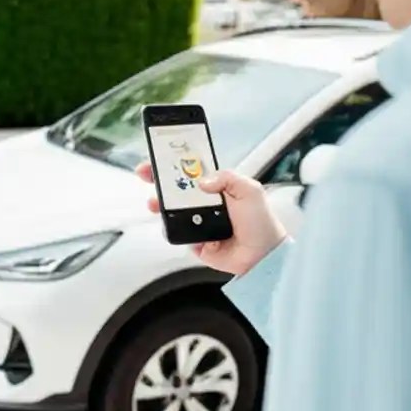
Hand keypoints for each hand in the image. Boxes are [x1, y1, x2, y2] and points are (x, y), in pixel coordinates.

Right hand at [137, 163, 286, 276]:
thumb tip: (202, 181)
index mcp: (217, 186)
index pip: (191, 170)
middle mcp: (205, 202)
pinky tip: (177, 223)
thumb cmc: (261, 223)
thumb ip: (227, 177)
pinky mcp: (194, 240)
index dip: (174, 162)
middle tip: (147, 174)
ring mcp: (197, 221)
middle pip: (175, 187)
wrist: (263, 255)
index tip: (159, 155)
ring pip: (171, 210)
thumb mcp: (250, 190)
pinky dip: (172, 227)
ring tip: (157, 202)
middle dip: (158, 179)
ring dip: (160, 204)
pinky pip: (176, 232)